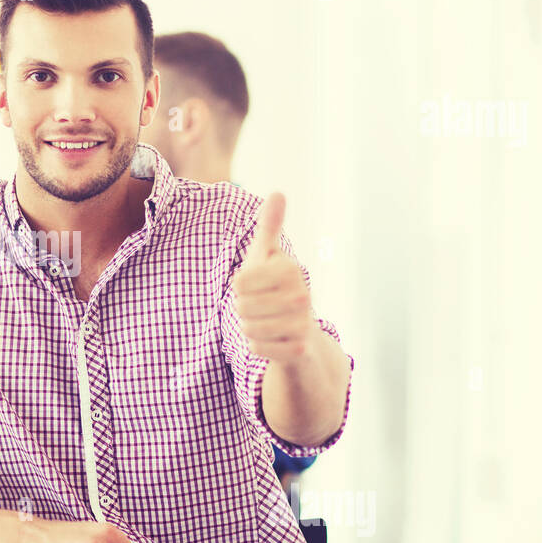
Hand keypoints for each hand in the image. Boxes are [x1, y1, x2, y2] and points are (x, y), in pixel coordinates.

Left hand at [231, 192, 318, 364]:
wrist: (301, 331)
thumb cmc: (276, 288)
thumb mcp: (268, 256)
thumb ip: (270, 226)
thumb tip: (278, 192)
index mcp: (290, 269)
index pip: (239, 282)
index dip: (240, 287)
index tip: (256, 286)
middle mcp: (301, 294)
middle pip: (241, 306)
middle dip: (243, 309)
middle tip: (261, 307)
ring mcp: (302, 323)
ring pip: (247, 328)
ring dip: (249, 327)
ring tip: (266, 322)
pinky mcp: (299, 349)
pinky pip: (257, 348)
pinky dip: (257, 346)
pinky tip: (272, 341)